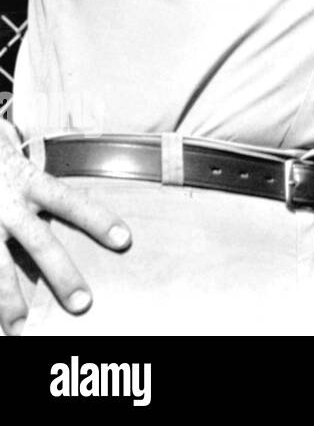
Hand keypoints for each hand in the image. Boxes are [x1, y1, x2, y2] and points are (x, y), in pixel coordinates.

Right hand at [0, 120, 130, 333]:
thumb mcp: (21, 161)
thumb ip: (45, 186)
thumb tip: (91, 187)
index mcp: (28, 181)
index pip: (70, 201)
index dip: (97, 219)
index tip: (125, 240)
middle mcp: (7, 203)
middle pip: (39, 242)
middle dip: (61, 275)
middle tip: (84, 303)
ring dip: (10, 300)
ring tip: (22, 329)